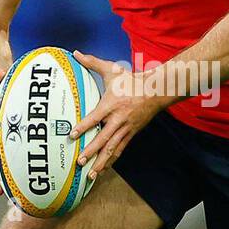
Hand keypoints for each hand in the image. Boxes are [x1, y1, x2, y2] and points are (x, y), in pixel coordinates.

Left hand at [69, 51, 162, 179]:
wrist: (156, 91)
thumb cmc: (131, 80)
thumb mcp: (112, 69)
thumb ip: (92, 62)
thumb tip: (75, 53)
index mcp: (111, 104)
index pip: (95, 118)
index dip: (83, 127)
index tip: (72, 136)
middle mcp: (118, 119)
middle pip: (103, 139)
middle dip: (91, 151)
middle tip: (79, 162)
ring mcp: (126, 129)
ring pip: (112, 149)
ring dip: (101, 162)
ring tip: (91, 174)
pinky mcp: (131, 134)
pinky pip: (120, 150)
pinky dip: (111, 161)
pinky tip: (103, 169)